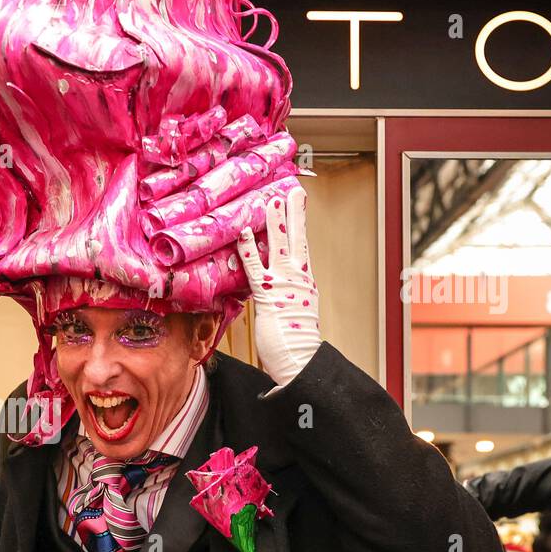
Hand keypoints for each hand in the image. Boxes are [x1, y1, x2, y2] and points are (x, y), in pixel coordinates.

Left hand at [236, 186, 320, 390]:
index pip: (302, 247)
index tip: (300, 205)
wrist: (300, 361)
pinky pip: (256, 267)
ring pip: (281, 246)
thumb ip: (286, 297)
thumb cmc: (295, 344)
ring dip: (276, 222)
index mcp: (305, 282)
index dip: (300, 225)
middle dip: (295, 214)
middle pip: (298, 239)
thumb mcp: (293, 313)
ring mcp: (285, 285)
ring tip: (272, 199)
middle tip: (295, 191)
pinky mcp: (269, 295)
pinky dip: (250, 249)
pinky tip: (245, 233)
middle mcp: (298, 279)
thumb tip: (280, 293)